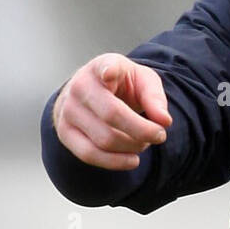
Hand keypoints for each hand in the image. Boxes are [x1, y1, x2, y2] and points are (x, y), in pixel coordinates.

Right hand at [52, 53, 172, 169]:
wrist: (91, 94)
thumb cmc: (121, 85)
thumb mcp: (143, 81)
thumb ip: (155, 97)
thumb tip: (164, 121)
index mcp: (102, 66)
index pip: (104, 66)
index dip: (107, 70)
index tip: (110, 73)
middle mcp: (80, 86)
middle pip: (112, 115)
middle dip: (143, 131)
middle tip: (159, 135)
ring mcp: (68, 110)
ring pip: (104, 139)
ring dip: (132, 147)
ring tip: (144, 143)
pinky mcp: (65, 132)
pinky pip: (89, 154)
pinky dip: (115, 162)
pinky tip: (133, 160)